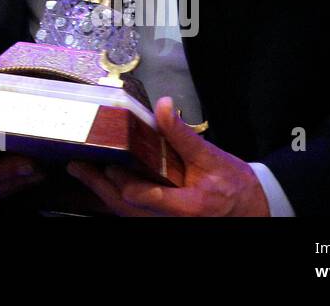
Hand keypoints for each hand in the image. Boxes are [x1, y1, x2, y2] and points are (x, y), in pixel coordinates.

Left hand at [67, 96, 269, 216]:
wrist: (252, 209)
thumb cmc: (234, 185)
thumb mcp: (213, 157)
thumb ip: (183, 135)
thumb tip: (163, 106)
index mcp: (188, 206)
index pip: (146, 197)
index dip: (124, 181)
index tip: (108, 162)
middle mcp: (173, 221)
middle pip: (127, 208)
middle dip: (100, 186)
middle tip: (77, 164)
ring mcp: (165, 224)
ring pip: (127, 214)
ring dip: (102, 192)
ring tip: (82, 171)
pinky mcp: (162, 221)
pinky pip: (133, 214)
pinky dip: (115, 199)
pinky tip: (101, 184)